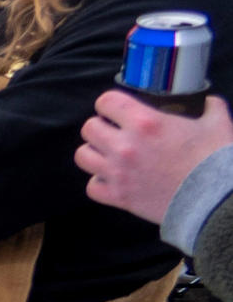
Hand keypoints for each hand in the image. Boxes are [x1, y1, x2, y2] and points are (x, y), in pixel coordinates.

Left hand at [80, 88, 232, 222]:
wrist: (214, 199)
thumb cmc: (215, 160)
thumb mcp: (218, 125)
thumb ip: (211, 108)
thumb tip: (210, 102)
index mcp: (146, 122)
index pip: (106, 102)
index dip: (109, 104)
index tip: (116, 110)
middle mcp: (125, 146)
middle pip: (89, 128)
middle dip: (100, 127)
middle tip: (114, 132)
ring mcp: (118, 173)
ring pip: (82, 156)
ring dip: (94, 153)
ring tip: (108, 154)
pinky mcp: (118, 197)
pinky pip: (91, 187)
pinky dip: (99, 182)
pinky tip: (112, 179)